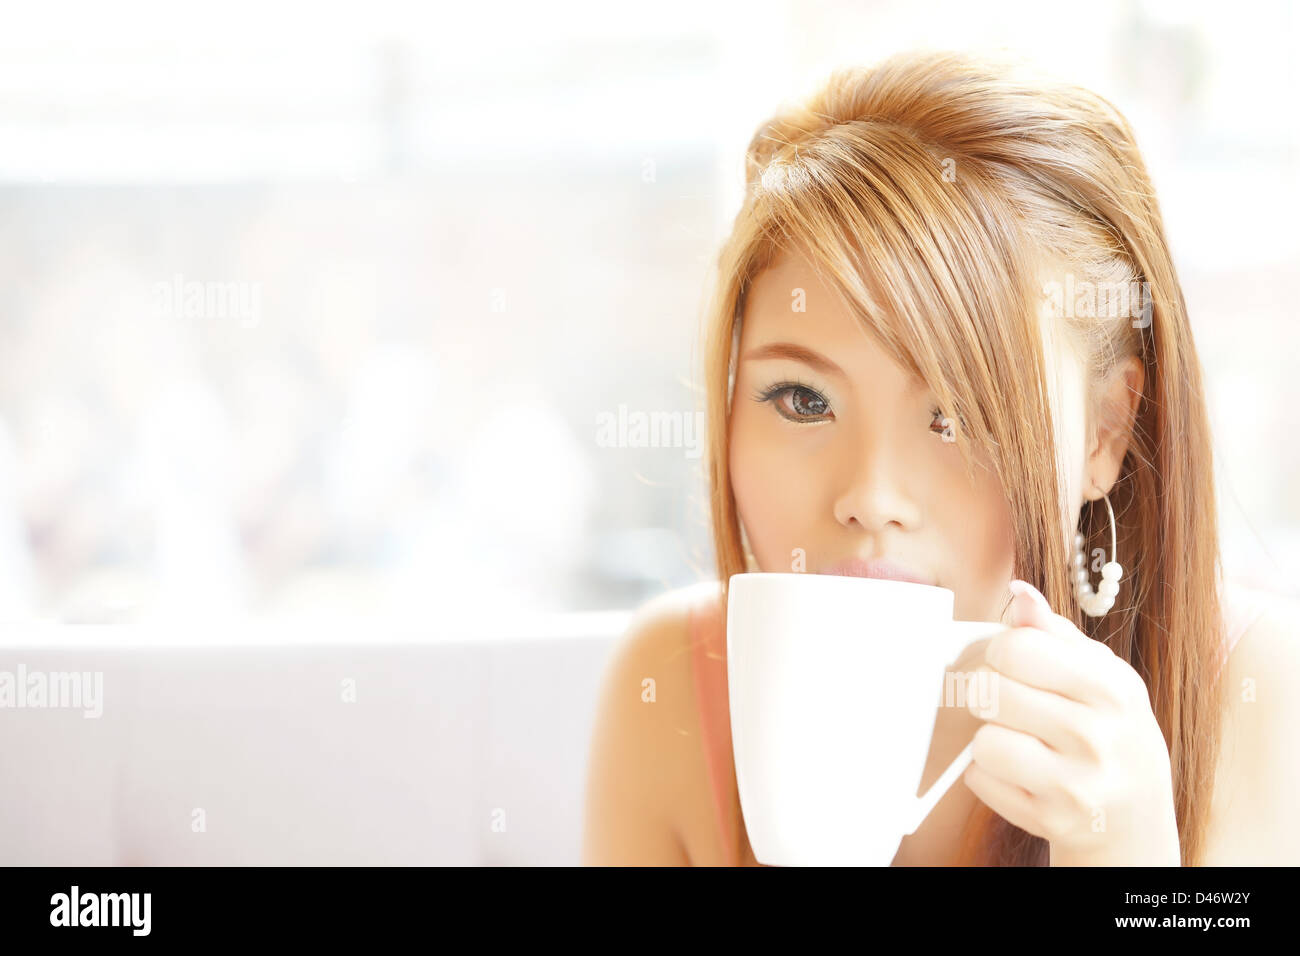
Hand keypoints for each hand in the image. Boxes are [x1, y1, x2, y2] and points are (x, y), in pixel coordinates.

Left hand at [960, 579, 1180, 865]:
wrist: (1135, 819)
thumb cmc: (1107, 730)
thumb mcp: (1100, 676)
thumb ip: (1054, 632)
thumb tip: (1018, 592)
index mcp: (1112, 688)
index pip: (1017, 647)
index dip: (1003, 651)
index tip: (1016, 664)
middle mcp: (1098, 737)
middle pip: (992, 691)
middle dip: (993, 695)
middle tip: (1016, 707)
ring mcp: (1077, 785)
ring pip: (984, 741)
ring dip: (990, 739)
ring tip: (1022, 743)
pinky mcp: (1051, 821)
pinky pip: (980, 779)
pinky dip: (990, 775)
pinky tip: (1023, 776)